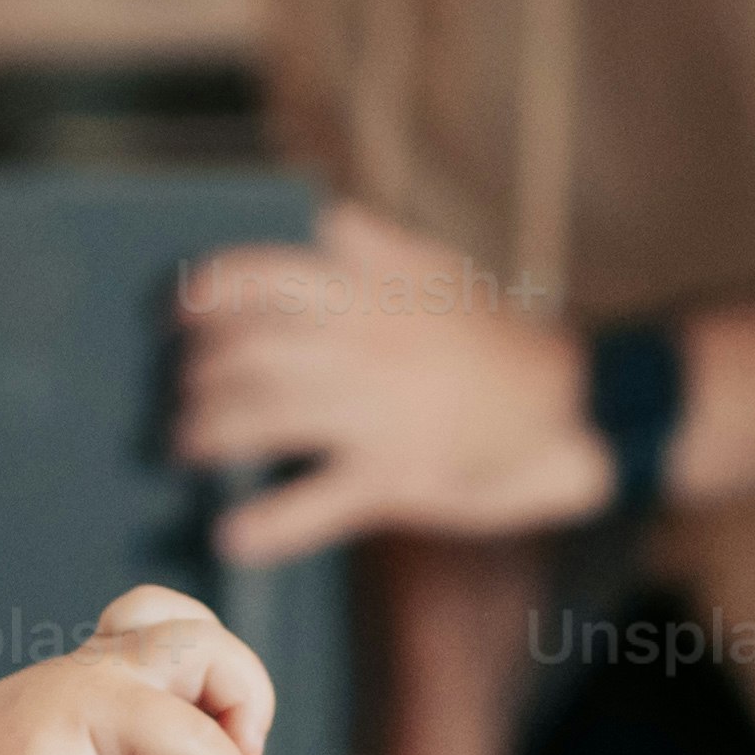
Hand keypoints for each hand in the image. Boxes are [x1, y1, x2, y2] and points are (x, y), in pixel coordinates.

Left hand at [0, 583, 284, 754]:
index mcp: (94, 705)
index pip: (193, 737)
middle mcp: (103, 666)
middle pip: (206, 646)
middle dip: (245, 705)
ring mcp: (103, 657)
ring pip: (188, 623)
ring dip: (223, 676)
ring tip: (220, 739)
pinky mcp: (103, 663)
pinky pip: (164, 627)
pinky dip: (195, 664)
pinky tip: (190, 720)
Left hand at [177, 206, 615, 561]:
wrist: (577, 408)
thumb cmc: (503, 342)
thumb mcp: (448, 277)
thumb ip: (383, 250)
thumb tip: (326, 219)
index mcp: (375, 292)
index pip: (268, 277)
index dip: (211, 293)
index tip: (177, 313)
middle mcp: (368, 345)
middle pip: (251, 351)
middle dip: (202, 373)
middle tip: (181, 390)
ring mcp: (380, 413)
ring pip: (267, 418)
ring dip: (212, 433)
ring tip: (185, 445)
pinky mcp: (398, 477)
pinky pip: (317, 503)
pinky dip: (269, 523)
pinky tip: (232, 535)